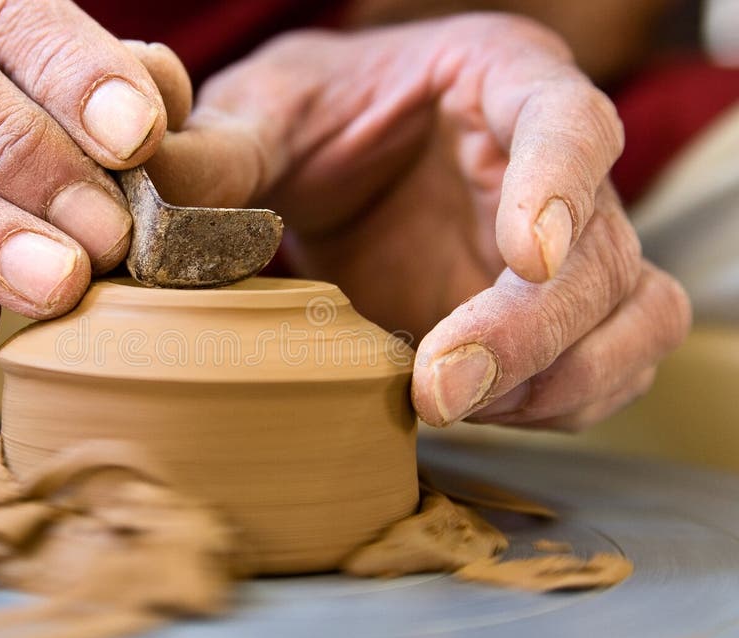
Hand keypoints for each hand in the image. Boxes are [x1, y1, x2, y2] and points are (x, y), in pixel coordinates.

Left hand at [149, 14, 690, 429]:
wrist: (343, 163)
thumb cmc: (316, 118)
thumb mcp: (265, 114)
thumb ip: (221, 149)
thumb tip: (154, 199)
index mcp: (500, 82)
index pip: (570, 120)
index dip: (561, 184)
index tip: (520, 251)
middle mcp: (551, 169)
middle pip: (601, 250)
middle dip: (530, 328)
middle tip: (439, 386)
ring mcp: (565, 248)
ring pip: (630, 319)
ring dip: (557, 377)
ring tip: (450, 404)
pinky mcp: (553, 317)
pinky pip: (604, 368)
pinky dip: (553, 403)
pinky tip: (470, 409)